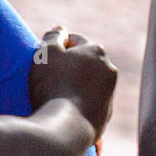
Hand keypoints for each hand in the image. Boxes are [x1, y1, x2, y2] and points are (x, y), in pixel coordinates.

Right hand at [27, 25, 116, 139]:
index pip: (74, 40)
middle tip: (48, 76)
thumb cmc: (54, 85)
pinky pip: (90, 101)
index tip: (45, 59)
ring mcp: (110, 92)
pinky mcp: (107, 113)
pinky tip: (65, 107)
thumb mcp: (46, 54)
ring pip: (88, 81)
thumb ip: (53, 37)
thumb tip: (60, 29)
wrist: (68, 125)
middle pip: (83, 61)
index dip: (57, 47)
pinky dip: (79, 101)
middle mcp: (109, 69)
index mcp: (97, 51)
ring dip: (75, 83)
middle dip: (68, 65)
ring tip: (55, 93)